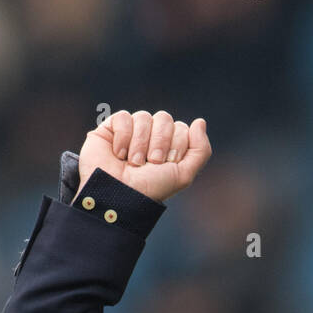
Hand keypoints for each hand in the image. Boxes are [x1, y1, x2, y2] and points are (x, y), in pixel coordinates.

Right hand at [76, 110, 211, 202]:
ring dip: (140, 144)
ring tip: (133, 163)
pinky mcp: (111, 128)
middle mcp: (152, 138)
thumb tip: (200, 121)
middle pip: (164, 119)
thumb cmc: (150, 188)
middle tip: (151, 163)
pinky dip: (123, 137)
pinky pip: (124, 117)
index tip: (165, 165)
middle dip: (160, 143)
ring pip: (144, 117)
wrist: (118, 195)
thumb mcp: (182, 175)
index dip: (176, 146)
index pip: (181, 129)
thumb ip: (200, 150)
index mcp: (170, 148)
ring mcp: (132, 131)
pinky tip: (119, 154)